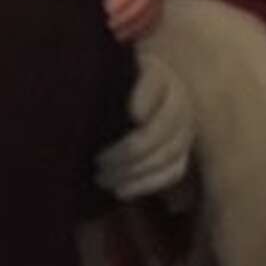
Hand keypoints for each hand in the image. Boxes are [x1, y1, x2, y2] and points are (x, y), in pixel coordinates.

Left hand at [97, 53, 193, 198]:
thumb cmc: (105, 88)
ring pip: (167, 154)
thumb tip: (81, 79)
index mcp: (157, 74)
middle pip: (162, 128)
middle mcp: (178, 99)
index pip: (155, 84)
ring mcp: (184, 128)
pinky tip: (121, 191)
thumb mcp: (102, 78)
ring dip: (134, 171)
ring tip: (102, 178)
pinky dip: (146, 184)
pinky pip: (172, 172)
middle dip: (129, 150)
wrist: (123, 102)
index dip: (146, 99)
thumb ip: (98, 82)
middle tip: (98, 161)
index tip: (132, 115)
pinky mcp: (182, 153)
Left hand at [105, 0, 162, 42]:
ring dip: (134, 28)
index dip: (120, 2)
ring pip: (150, 15)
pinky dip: (145, 31)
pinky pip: (156, 21)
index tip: (109, 12)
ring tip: (120, 36)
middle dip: (126, 18)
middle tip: (112, 26)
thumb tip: (110, 9)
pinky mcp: (161, 5)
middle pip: (142, 5)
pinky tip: (133, 37)